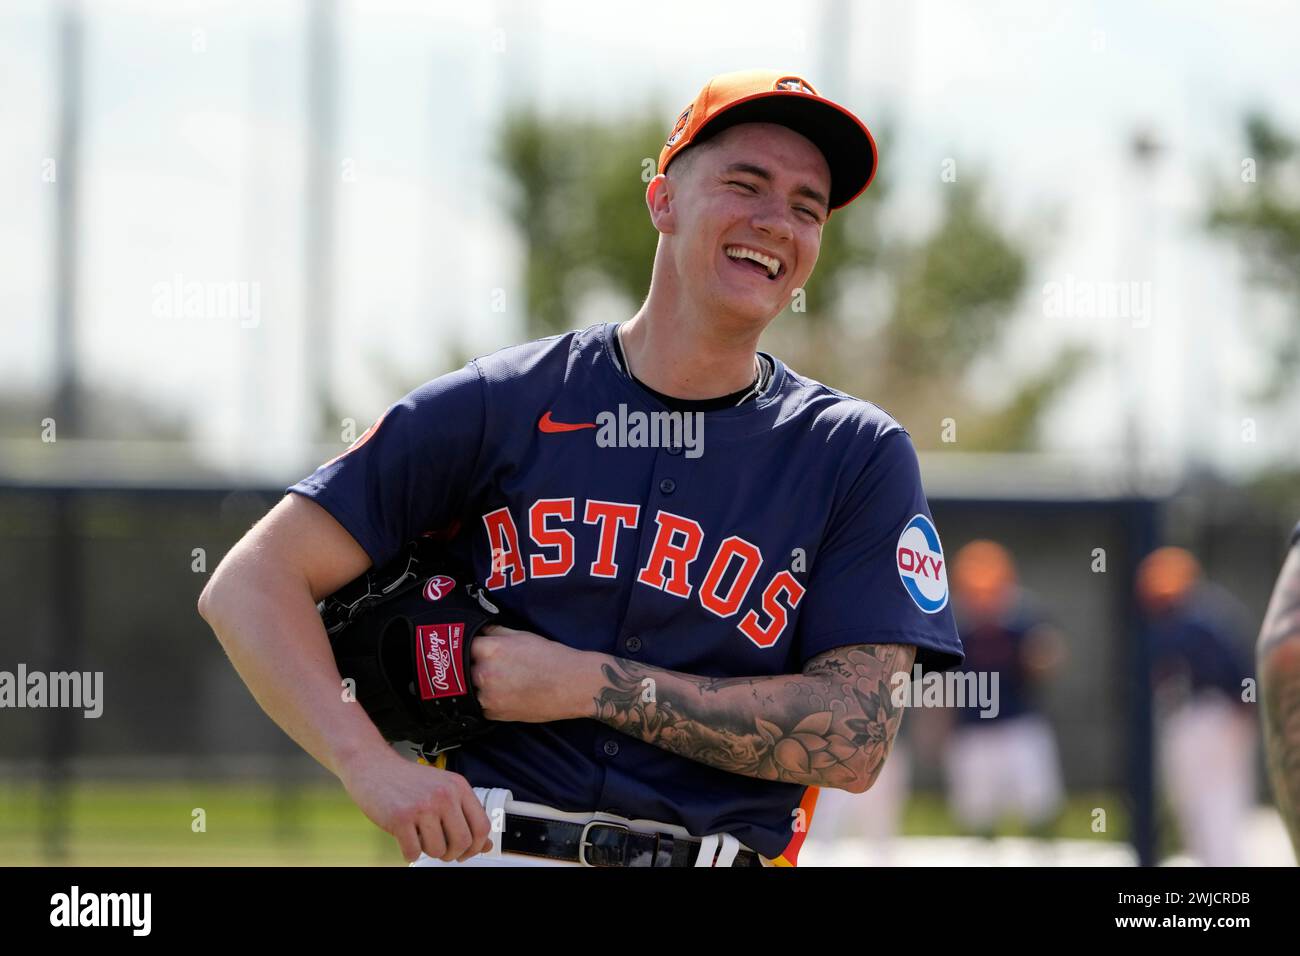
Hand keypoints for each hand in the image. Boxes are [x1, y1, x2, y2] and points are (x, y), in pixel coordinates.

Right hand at [339, 746, 493, 863]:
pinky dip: (409, 852)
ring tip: (420, 838)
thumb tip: (485, 844)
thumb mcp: (443, 789)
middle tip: (442, 851)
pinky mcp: (401, 818)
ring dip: (429, 852)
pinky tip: (406, 838)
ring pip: (438, 850)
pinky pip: (413, 852)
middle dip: (452, 854)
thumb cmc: (407, 780)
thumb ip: (464, 814)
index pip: (482, 826)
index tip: (466, 851)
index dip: (476, 846)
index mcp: (458, 787)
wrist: (374, 766)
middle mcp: (444, 795)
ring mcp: (423, 806)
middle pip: (463, 842)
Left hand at [471, 624, 592, 722]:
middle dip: (471, 666)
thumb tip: (480, 631)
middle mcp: (483, 673)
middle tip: (487, 665)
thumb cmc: (550, 657)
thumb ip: (496, 632)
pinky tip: (502, 694)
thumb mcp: (522, 635)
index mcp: (490, 650)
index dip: (469, 646)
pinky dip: (486, 700)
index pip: (462, 645)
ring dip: (477, 684)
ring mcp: (487, 696)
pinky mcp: (493, 713)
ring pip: (468, 688)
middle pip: (462, 668)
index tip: (473, 648)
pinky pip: (479, 705)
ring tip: (497, 681)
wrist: (571, 685)